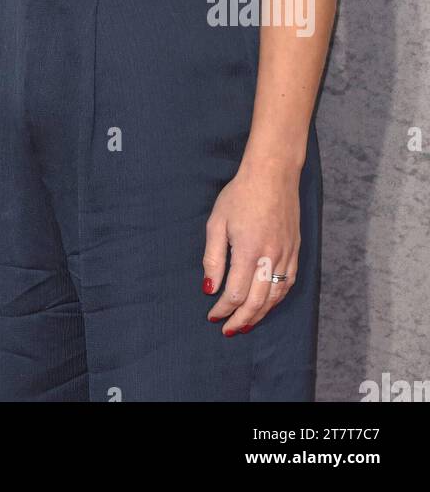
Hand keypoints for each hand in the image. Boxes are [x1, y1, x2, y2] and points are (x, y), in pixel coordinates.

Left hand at [202, 159, 300, 333]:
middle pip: (257, 302)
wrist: (273, 174)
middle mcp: (271, 258)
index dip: (223, 309)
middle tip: (228, 330)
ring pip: (275, 297)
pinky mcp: (296, 251)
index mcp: (249, 251)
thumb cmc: (240, 195)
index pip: (236, 293)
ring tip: (245, 324)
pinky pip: (288, 284)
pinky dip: (276, 300)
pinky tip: (266, 305)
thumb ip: (213, 258)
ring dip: (260, 315)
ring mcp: (287, 256)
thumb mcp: (217, 222)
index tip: (212, 315)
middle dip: (241, 320)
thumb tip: (209, 288)